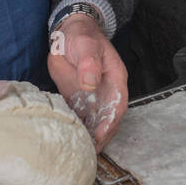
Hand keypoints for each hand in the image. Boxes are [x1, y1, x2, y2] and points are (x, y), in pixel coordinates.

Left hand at [48, 13, 128, 151]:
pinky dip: (77, 129)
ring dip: (90, 136)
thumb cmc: (81, 36)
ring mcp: (92, 96)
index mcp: (115, 78)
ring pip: (95, 121)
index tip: (100, 135)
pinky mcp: (78, 99)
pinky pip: (80, 117)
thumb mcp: (86, 45)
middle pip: (108, 118)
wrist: (68, 33)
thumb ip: (89, 63)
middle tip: (91, 151)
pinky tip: (70, 140)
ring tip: (81, 152)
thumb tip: (90, 83)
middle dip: (102, 136)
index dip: (109, 121)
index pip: (117, 105)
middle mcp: (106, 91)